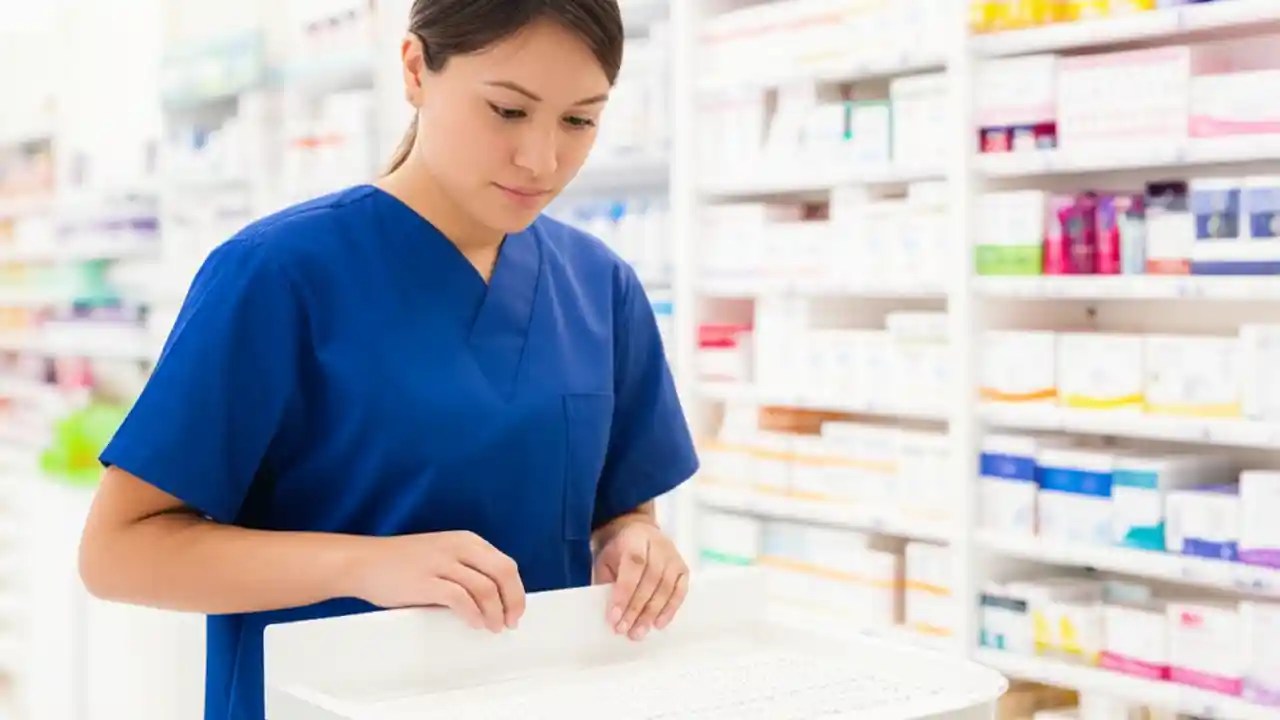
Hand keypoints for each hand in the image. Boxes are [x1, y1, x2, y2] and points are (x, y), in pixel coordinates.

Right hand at [352, 531, 525, 632]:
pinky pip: (461, 599)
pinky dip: (474, 614)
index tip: (516, 610)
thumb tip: (494, 599)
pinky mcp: (427, 581)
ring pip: (485, 588)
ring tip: (493, 627)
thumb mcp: (441, 555)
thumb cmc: (401, 563)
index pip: (505, 564)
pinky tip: (475, 623)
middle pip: (503, 573)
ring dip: (495, 612)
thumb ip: (466, 569)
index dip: (516, 590)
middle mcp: (458, 547)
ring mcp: (442, 563)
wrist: (363, 562)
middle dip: (513, 601)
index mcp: (466, 540)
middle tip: (511, 622)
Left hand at [594, 520, 688, 640]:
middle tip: (625, 629)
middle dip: (636, 608)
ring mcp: (674, 558)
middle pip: (651, 580)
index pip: (633, 566)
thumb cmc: (619, 550)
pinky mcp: (683, 569)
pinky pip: (680, 592)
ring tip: (638, 632)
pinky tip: (658, 624)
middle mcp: (659, 547)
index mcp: (636, 539)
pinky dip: (670, 609)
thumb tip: (610, 612)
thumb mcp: (606, 559)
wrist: (638, 532)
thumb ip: (606, 581)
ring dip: (651, 613)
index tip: (614, 617)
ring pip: (666, 588)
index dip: (624, 592)